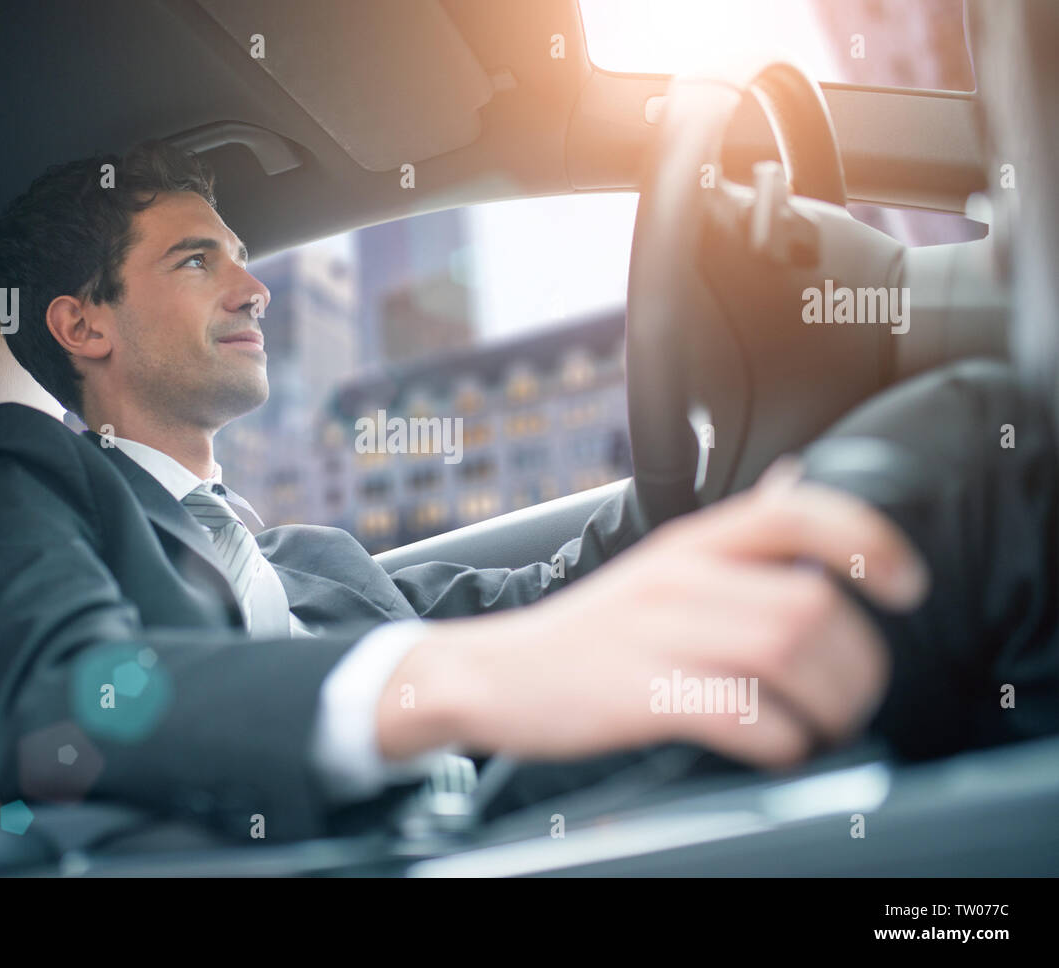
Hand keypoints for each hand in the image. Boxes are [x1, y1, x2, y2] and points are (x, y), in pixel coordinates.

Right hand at [397, 461, 928, 769]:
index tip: (903, 583)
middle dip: (856, 659)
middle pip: (809, 601)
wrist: (495, 674)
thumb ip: (732, 535)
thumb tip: (794, 480)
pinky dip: (780, 739)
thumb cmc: (588, 632)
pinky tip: (777, 745)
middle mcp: (679, 579)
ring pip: (786, 652)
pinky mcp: (641, 694)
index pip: (796, 513)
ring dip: (828, 702)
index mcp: (690, 545)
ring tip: (824, 724)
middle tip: (855, 692)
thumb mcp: (660, 567)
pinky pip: (742, 714)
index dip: (867, 541)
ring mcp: (658, 636)